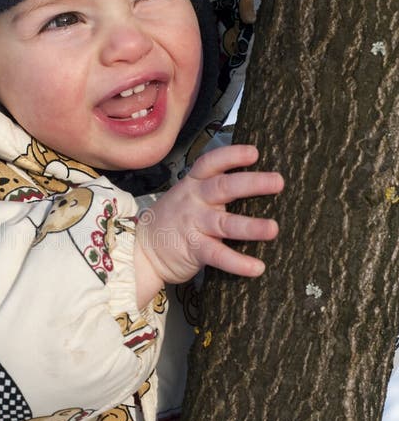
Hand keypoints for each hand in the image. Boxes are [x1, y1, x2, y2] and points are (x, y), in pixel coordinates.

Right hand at [134, 145, 283, 307]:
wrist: (142, 249)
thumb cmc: (175, 220)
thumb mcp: (188, 196)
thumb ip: (214, 189)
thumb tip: (259, 182)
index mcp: (193, 183)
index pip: (211, 162)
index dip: (232, 155)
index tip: (254, 153)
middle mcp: (194, 200)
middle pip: (223, 187)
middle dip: (252, 183)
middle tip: (278, 182)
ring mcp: (193, 225)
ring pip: (224, 223)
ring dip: (250, 226)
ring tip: (273, 229)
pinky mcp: (193, 249)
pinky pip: (218, 255)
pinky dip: (238, 263)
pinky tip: (257, 267)